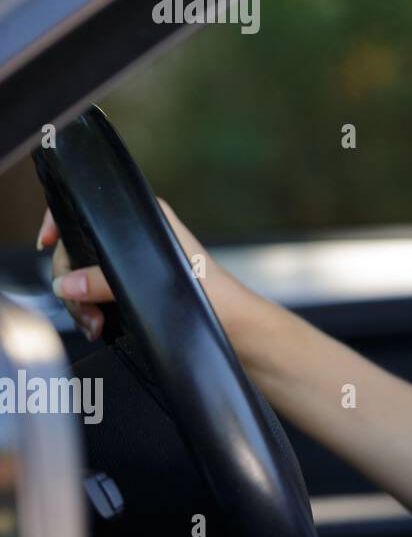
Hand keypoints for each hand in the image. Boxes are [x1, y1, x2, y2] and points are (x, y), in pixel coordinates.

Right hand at [36, 197, 238, 340]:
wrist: (236, 326)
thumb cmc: (212, 297)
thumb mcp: (153, 284)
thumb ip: (105, 281)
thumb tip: (67, 285)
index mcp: (146, 218)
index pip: (91, 210)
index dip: (63, 223)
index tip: (48, 242)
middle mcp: (139, 236)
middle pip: (80, 249)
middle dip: (71, 281)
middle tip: (84, 312)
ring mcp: (135, 263)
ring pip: (86, 275)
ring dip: (81, 303)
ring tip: (95, 325)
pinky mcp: (136, 288)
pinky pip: (99, 294)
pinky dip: (93, 310)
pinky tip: (99, 326)